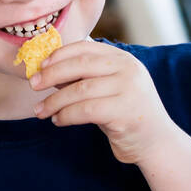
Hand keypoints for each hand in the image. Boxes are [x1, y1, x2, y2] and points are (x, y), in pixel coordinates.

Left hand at [30, 40, 181, 164]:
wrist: (157, 142)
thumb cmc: (126, 114)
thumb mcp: (110, 88)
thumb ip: (87, 76)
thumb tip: (47, 70)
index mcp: (123, 59)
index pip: (85, 48)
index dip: (58, 55)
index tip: (40, 67)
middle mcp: (128, 70)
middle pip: (79, 65)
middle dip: (51, 75)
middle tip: (33, 85)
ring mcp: (128, 90)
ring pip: (79, 90)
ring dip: (54, 101)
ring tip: (41, 111)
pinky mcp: (124, 112)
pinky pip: (85, 111)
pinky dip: (66, 115)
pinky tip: (58, 120)